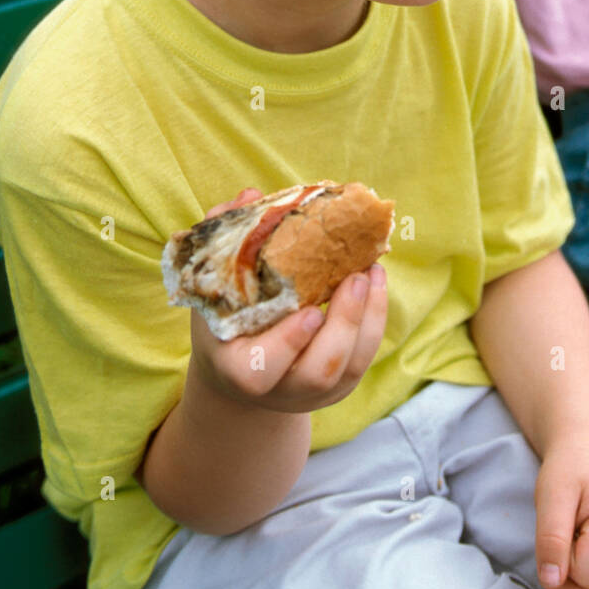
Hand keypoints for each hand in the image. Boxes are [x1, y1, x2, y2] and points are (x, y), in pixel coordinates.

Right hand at [188, 187, 387, 415]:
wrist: (238, 371)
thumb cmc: (224, 319)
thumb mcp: (213, 286)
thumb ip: (224, 240)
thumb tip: (250, 196)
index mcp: (236, 369)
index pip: (259, 372)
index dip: (288, 344)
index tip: (309, 311)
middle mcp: (277, 390)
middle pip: (317, 373)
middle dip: (343, 324)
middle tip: (355, 278)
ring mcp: (311, 392)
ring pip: (348, 367)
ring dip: (366, 317)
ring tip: (370, 272)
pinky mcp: (339, 385)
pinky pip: (365, 357)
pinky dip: (375, 318)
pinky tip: (375, 280)